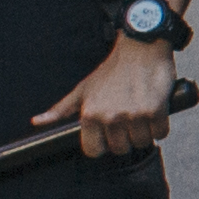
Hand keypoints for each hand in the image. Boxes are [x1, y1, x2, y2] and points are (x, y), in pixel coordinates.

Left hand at [39, 31, 182, 157]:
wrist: (141, 47)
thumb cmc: (112, 69)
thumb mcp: (83, 89)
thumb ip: (61, 109)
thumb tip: (37, 122)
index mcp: (90, 114)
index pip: (94, 151)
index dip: (103, 144)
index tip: (109, 133)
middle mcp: (110, 116)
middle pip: (120, 149)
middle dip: (126, 137)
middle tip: (128, 117)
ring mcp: (133, 115)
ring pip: (142, 143)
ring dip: (144, 131)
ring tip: (141, 112)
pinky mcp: (155, 111)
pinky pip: (160, 134)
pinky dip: (160, 125)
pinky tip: (154, 109)